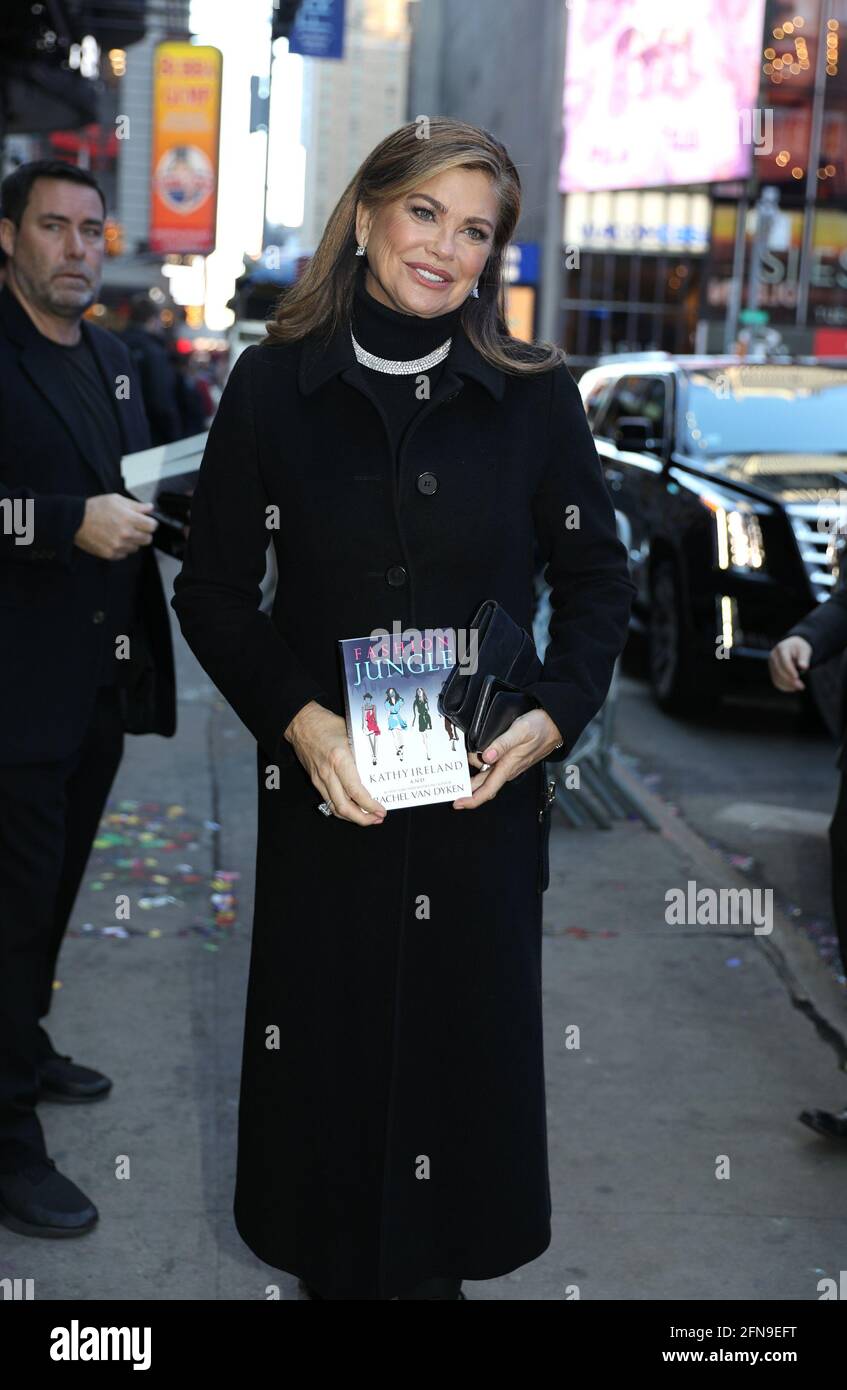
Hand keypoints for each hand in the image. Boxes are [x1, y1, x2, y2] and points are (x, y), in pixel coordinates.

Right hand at [74, 494, 157, 559]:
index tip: (146, 522)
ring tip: (121, 532)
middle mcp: (125, 534)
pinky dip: (122, 548)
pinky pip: (125, 554)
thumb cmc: (94, 508)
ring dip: (133, 541)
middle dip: (143, 532)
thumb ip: (136, 505)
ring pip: (137, 547)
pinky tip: (114, 539)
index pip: (153, 526)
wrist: (75, 520)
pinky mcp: (111, 554)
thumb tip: (149, 508)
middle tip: (134, 527)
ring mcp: (118, 545)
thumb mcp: (116, 500)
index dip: (150, 522)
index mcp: (128, 518)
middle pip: (148, 539)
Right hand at [284, 701, 385, 825]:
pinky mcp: (315, 780)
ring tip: (367, 818)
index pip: (356, 791)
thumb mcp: (351, 734)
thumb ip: (363, 753)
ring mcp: (319, 778)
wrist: (301, 722)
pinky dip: (341, 809)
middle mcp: (328, 773)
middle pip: (344, 807)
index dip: (370, 805)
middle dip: (363, 818)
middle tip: (377, 818)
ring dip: (352, 817)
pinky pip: (328, 801)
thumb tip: (380, 767)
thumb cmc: (327, 724)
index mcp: (340, 759)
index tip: (381, 810)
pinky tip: (353, 809)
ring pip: (335, 808)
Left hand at [453, 707, 562, 810]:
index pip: (488, 789)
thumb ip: (503, 743)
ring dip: (473, 778)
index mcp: (509, 765)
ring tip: (457, 773)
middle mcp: (508, 769)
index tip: (457, 803)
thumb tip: (487, 757)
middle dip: (467, 790)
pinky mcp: (511, 758)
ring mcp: (510, 765)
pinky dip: (481, 768)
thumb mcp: (520, 731)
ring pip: (487, 776)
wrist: (556, 724)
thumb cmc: (540, 727)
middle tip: (450, 789)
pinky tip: (473, 760)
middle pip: (484, 786)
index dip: (472, 799)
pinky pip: (493, 768)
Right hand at [768, 635, 811, 692]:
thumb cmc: (800, 648)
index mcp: (782, 648)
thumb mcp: (805, 650)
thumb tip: (803, 666)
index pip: (784, 661)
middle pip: (779, 670)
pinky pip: (776, 681)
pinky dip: (784, 686)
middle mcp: (774, 656)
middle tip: (801, 686)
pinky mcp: (772, 671)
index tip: (797, 677)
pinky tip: (793, 688)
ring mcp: (771, 664)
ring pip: (777, 677)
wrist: (793, 648)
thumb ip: (804, 658)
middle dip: (790, 680)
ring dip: (788, 685)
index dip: (790, 670)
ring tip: (799, 687)